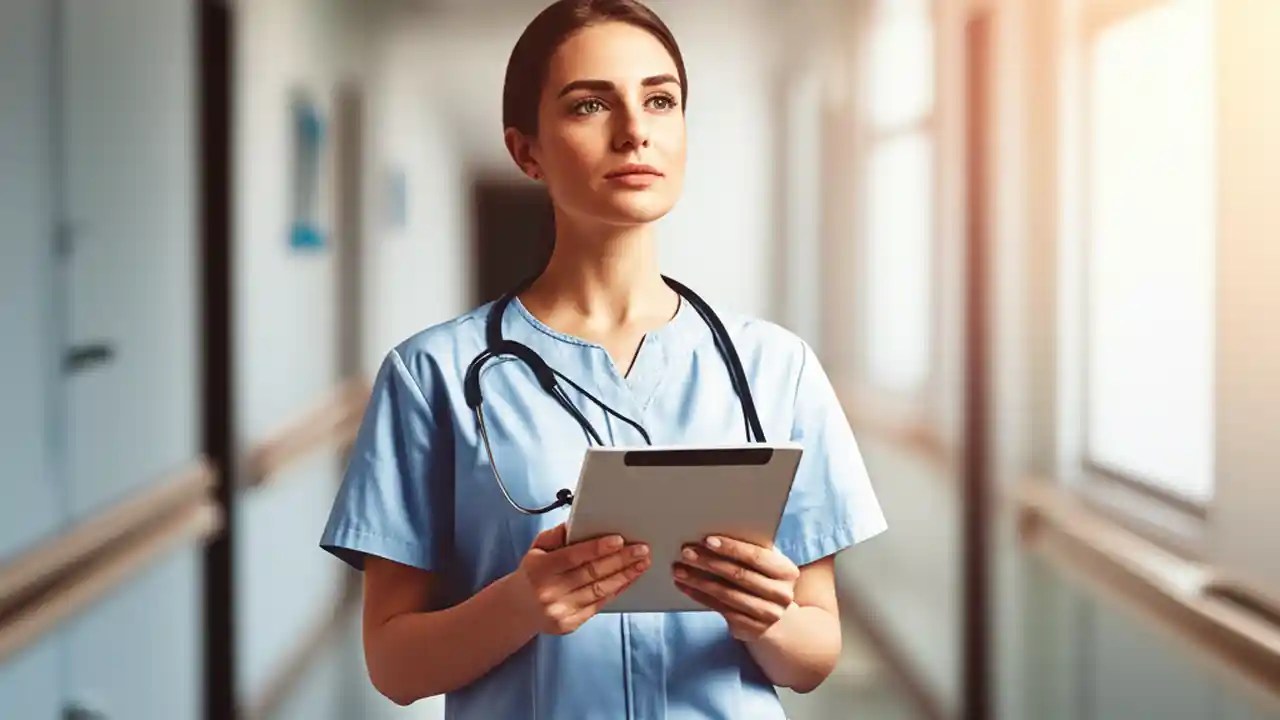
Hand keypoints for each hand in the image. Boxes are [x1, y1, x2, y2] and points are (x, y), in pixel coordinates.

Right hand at [511, 523, 649, 635]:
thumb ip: (556, 535)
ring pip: (599, 591)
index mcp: (540, 569)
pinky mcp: (570, 624)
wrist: (518, 609)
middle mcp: (549, 592)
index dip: (597, 548)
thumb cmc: (533, 573)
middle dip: (620, 560)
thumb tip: (577, 522)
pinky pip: (599, 605)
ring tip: (641, 564)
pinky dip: (617, 591)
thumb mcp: (537, 548)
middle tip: (641, 549)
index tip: (619, 540)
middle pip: (591, 574)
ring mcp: (560, 610)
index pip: (573, 557)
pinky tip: (629, 579)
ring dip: (624, 576)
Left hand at [672, 535, 799, 641]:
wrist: (776, 614)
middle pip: (738, 575)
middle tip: (686, 552)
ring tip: (679, 569)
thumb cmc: (764, 577)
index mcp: (787, 571)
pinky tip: (685, 586)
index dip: (731, 548)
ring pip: (726, 594)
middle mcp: (781, 595)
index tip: (707, 540)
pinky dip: (699, 596)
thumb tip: (713, 535)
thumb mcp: (766, 563)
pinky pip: (720, 609)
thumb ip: (751, 548)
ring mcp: (768, 615)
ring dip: (699, 580)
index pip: (756, 557)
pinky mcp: (751, 629)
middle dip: (709, 562)